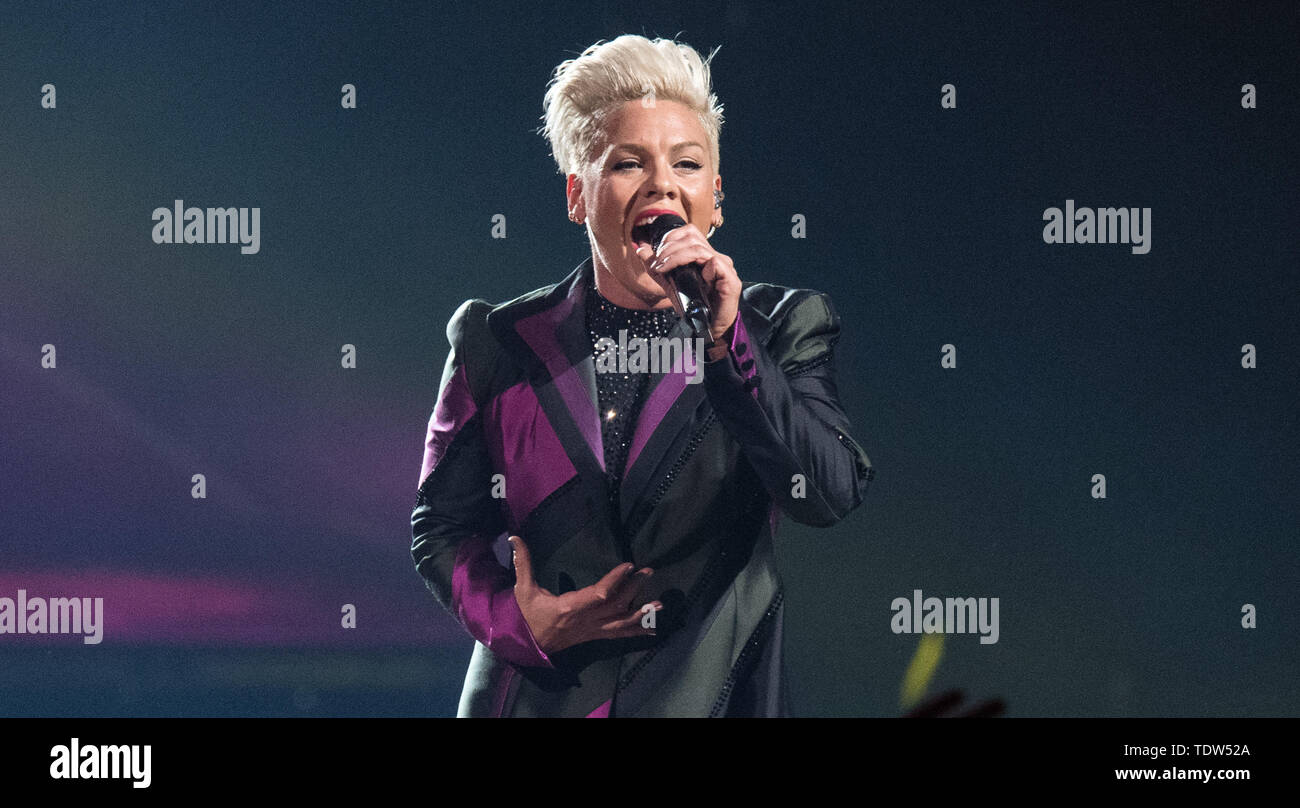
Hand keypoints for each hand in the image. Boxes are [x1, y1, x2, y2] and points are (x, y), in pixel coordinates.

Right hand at [510, 535, 660, 654]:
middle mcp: (585, 620)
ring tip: (660, 606)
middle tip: (649, 571)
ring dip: (641, 614)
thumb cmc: (527, 616)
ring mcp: (592, 630)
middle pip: (615, 605)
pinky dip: (635, 632)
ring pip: (620, 623)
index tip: (629, 565)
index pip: (599, 594)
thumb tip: (515, 537)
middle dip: (634, 588)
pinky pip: (618, 635)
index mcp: (570, 607)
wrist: (528, 646)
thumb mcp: (523, 589)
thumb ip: (522, 562)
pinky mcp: (595, 635)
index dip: (615, 580)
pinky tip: (652, 631)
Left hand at [634, 226, 740, 348]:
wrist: (709, 329)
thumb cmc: (694, 308)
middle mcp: (716, 258)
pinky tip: (692, 280)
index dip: (670, 238)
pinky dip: (699, 269)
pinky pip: (714, 263)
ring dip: (675, 257)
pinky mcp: (730, 279)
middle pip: (691, 236)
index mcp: (704, 255)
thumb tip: (641, 249)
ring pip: (699, 248)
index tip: (656, 256)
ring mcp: (724, 267)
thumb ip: (657, 268)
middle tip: (657, 264)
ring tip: (663, 269)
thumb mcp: (671, 285)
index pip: (689, 232)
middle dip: (668, 248)